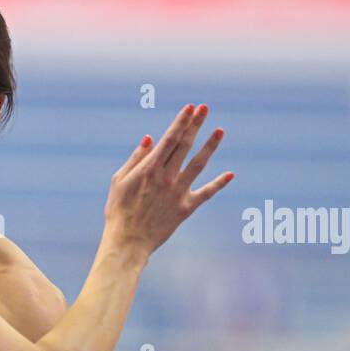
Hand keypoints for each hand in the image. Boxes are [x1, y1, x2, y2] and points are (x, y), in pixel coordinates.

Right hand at [102, 103, 232, 258]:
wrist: (128, 242)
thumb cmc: (119, 212)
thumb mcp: (119, 182)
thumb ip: (135, 159)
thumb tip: (149, 139)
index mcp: (149, 169)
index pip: (169, 139)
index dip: (181, 122)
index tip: (190, 108)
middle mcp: (167, 177)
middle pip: (185, 145)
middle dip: (195, 124)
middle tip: (205, 108)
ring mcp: (178, 192)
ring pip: (199, 164)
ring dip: (210, 146)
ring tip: (220, 130)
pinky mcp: (186, 208)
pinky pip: (206, 193)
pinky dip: (218, 184)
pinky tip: (231, 174)